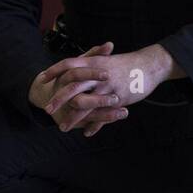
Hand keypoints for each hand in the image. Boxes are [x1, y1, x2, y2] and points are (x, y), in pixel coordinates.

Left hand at [38, 44, 177, 136]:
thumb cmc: (127, 63)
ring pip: (86, 105)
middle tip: (47, 109)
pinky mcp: (118, 100)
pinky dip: (94, 125)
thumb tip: (74, 66)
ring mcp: (108, 88)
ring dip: (73, 117)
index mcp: (94, 63)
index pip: (68, 64)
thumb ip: (90, 62)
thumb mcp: (106, 59)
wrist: (150, 65)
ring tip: (62, 127)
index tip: (42, 78)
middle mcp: (98, 75)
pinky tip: (87, 132)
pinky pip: (102, 115)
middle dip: (59, 99)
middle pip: (73, 87)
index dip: (54, 71)